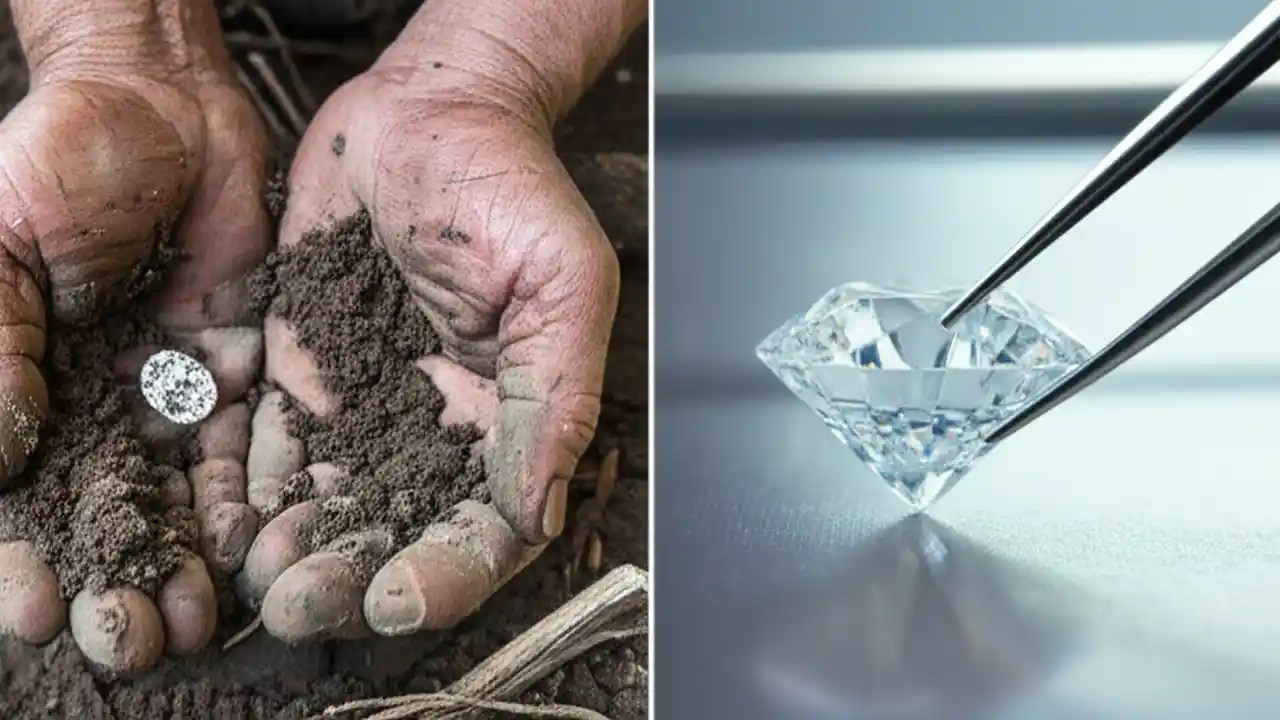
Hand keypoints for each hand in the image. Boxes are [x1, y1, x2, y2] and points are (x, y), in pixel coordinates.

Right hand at [0, 1, 267, 672]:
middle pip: (100, 524)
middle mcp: (93, 414)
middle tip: (129, 646)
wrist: (160, 109)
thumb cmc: (54, 164)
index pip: (18, 499)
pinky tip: (253, 559)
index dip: (22, 560)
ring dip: (183, 571)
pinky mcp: (236, 379)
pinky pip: (242, 454)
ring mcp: (166, 401)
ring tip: (196, 630)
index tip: (38, 614)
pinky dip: (244, 508)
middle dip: (112, 588)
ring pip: (174, 506)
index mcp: (19, 391)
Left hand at [237, 0, 639, 640]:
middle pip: (398, 530)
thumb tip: (543, 510)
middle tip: (302, 601)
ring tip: (259, 570)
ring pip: (332, 500)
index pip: (485, 528)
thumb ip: (555, 399)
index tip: (400, 602)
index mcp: (509, 419)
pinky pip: (274, 441)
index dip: (447, 576)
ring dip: (296, 544)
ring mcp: (369, 402)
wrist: (430, 111)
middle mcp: (438, 427)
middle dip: (351, 575)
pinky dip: (251, 484)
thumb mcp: (561, 289)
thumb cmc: (511, 189)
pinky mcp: (307, 367)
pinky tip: (229, 513)